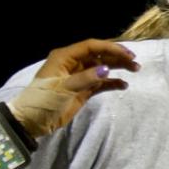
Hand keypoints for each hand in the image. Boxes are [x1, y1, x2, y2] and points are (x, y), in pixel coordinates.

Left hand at [11, 40, 139, 138]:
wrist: (33, 121)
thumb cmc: (44, 100)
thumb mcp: (63, 88)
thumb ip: (86, 78)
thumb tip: (106, 69)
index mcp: (64, 57)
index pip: (91, 47)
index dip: (111, 48)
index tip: (128, 54)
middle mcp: (73, 63)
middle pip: (99, 55)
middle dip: (117, 57)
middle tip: (136, 62)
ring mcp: (79, 76)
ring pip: (102, 67)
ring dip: (118, 67)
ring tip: (135, 70)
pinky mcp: (83, 89)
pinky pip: (101, 82)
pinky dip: (112, 82)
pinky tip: (124, 85)